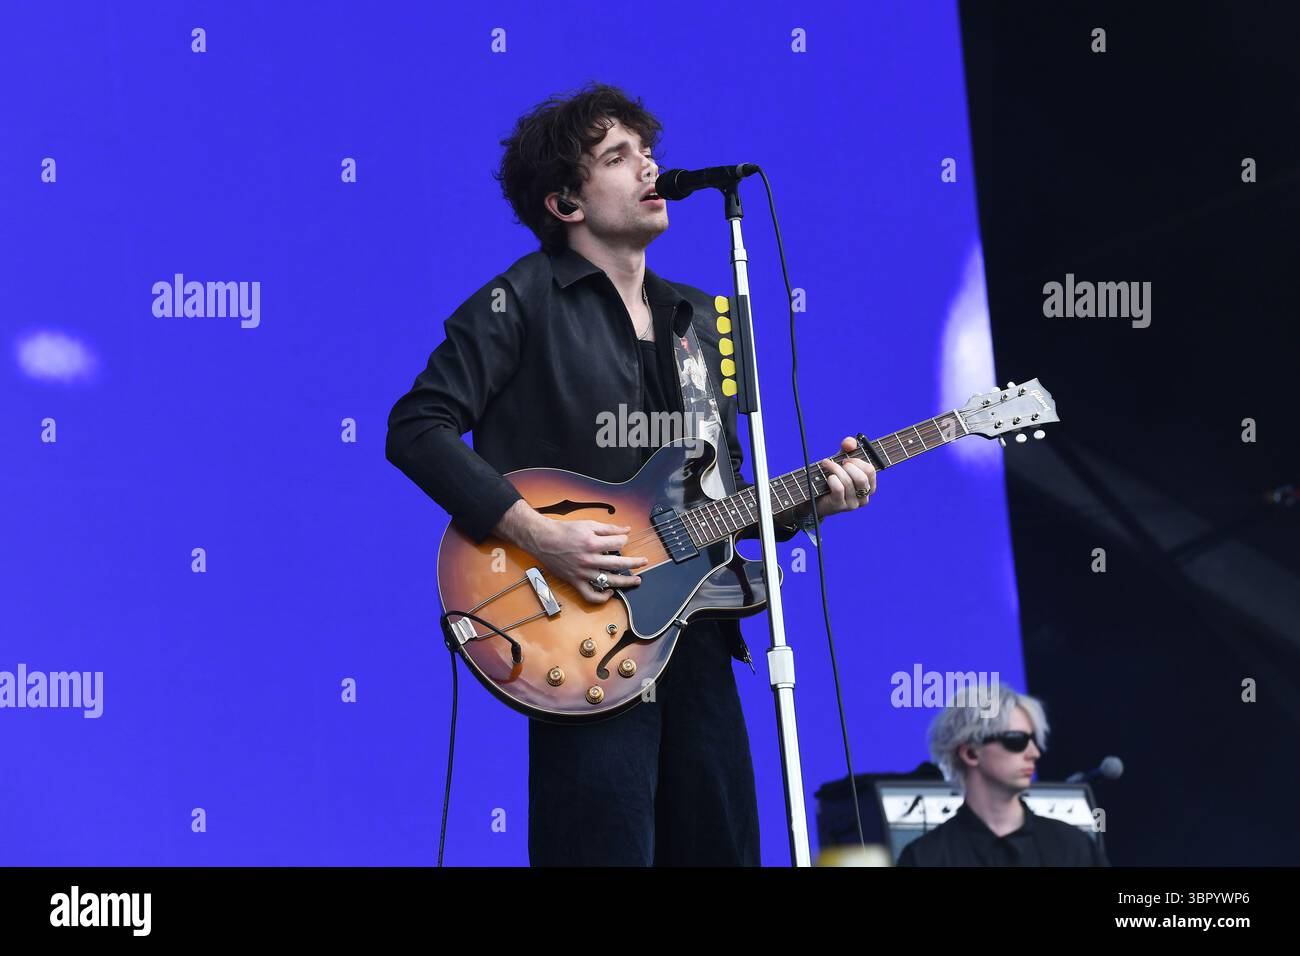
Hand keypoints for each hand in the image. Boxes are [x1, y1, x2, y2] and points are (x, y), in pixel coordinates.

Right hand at [527, 518, 647, 603]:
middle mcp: (588, 559)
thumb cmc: (564, 531)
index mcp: (592, 543)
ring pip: (608, 581)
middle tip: (644, 562)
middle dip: (634, 563)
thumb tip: (626, 530)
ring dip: (625, 582)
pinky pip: (590, 595)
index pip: (618, 543)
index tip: (623, 540)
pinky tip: (610, 593)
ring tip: (636, 581)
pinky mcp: (575, 581)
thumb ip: (609, 528)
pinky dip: (602, 598)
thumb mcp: (588, 524)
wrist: (543, 540)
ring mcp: (582, 572)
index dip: (624, 540)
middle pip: (618, 564)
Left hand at [808, 436, 876, 518]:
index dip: (857, 461)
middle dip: (848, 466)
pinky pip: (838, 488)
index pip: (870, 471)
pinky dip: (831, 479)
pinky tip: (828, 478)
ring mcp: (852, 504)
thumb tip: (850, 443)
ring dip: (835, 469)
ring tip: (826, 464)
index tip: (846, 459)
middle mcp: (864, 498)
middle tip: (839, 463)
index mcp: (869, 487)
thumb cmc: (833, 477)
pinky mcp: (839, 506)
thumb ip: (847, 448)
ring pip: (848, 482)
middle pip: (861, 477)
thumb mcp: (842, 461)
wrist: (815, 496)